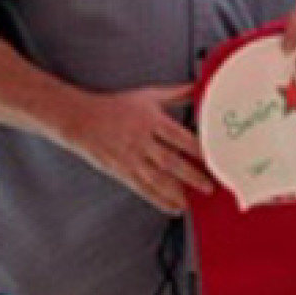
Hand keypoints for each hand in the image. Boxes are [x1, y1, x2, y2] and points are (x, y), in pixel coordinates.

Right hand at [67, 81, 210, 212]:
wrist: (81, 120)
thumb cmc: (115, 107)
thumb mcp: (147, 96)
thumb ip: (175, 94)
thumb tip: (198, 87)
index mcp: (151, 121)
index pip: (180, 137)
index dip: (198, 150)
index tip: (214, 159)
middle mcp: (142, 141)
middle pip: (171, 161)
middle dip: (191, 176)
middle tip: (209, 186)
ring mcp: (131, 158)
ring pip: (157, 179)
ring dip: (176, 192)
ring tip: (193, 202)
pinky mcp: (122, 172)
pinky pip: (144, 189)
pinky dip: (159, 200)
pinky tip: (173, 207)